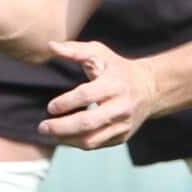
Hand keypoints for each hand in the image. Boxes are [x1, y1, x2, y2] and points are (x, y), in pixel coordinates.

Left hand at [41, 39, 159, 149]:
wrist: (150, 88)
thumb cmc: (117, 68)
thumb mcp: (99, 53)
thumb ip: (75, 50)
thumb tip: (51, 46)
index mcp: (114, 84)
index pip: (87, 95)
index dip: (66, 103)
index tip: (50, 107)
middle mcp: (121, 106)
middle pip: (88, 123)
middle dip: (61, 127)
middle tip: (42, 128)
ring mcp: (122, 124)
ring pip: (91, 140)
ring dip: (66, 139)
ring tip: (49, 134)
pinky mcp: (122, 136)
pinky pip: (96, 145)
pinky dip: (76, 143)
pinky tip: (63, 137)